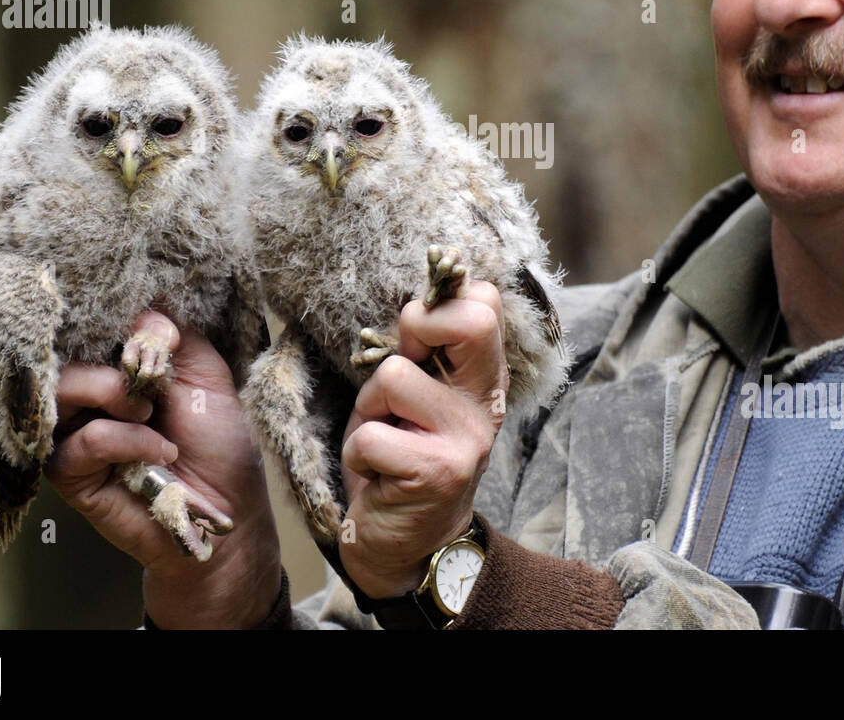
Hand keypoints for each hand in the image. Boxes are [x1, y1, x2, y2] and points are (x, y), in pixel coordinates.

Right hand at [43, 310, 281, 627]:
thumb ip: (179, 339)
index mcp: (119, 370)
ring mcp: (75, 436)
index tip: (157, 332)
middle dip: (112, 358)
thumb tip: (147, 309)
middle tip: (151, 381)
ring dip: (111, 392)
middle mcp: (90, 399)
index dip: (119, 322)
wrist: (227, 514)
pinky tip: (159, 452)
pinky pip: (82, 440)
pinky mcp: (72, 476)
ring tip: (150, 412)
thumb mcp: (209, 379)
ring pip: (61, 391)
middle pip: (65, 353)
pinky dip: (125, 439)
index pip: (93, 329)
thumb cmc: (219, 447)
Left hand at [339, 281, 508, 598]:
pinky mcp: (435, 472)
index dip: (438, 304)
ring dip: (368, 408)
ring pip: (393, 377)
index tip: (417, 339)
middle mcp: (486, 404)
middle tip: (399, 375)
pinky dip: (357, 453)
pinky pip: (369, 435)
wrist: (408, 542)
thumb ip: (425, 350)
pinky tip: (378, 474)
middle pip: (468, 321)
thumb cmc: (402, 453)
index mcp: (484, 377)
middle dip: (414, 329)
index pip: (484, 302)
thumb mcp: (417, 393)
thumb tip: (419, 299)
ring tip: (385, 436)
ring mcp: (466, 439)